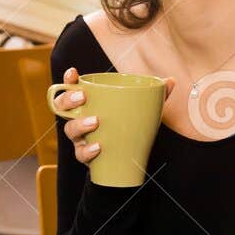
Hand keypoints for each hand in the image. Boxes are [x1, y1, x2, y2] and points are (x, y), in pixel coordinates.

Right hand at [55, 67, 174, 166]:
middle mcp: (80, 119)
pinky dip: (88, 151)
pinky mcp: (86, 156)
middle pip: (63, 107)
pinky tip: (99, 147)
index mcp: (90, 104)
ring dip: (80, 124)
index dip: (68, 80)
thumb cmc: (128, 128)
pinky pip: (80, 154)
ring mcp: (81, 138)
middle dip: (68, 100)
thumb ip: (155, 96)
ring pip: (70, 130)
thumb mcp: (142, 111)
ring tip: (96, 122)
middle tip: (82, 97)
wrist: (126, 161)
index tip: (73, 73)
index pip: (72, 88)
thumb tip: (171, 81)